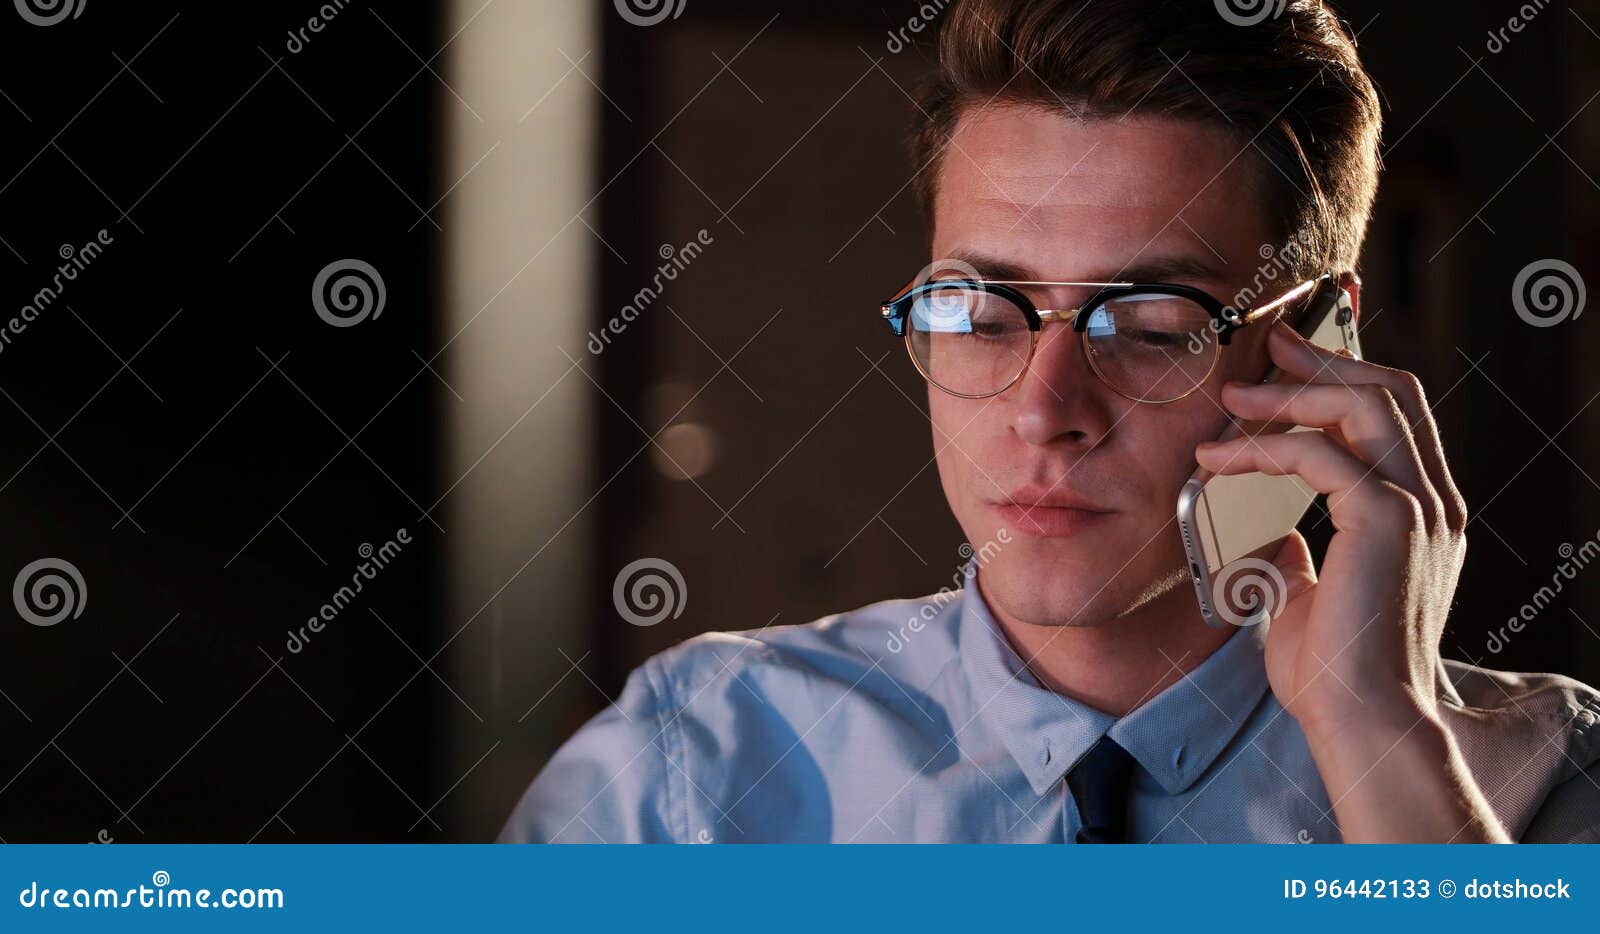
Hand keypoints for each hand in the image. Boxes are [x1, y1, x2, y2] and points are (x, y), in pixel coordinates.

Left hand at [1193, 317, 1503, 841]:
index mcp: (1423, 513)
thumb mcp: (1311, 597)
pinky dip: (1263, 445)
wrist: (1358, 719)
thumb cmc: (1332, 672)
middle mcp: (1433, 501)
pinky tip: (1218, 457)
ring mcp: (1418, 506)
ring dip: (1291, 391)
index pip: (1397, 415)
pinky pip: (1319, 452)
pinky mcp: (1387, 519)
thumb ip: (1303, 557)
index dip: (1344, 377)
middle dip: (1323, 359)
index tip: (1286, 362)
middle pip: (1391, 391)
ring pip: (1365, 404)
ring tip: (1232, 395)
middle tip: (1266, 343)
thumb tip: (1280, 535)